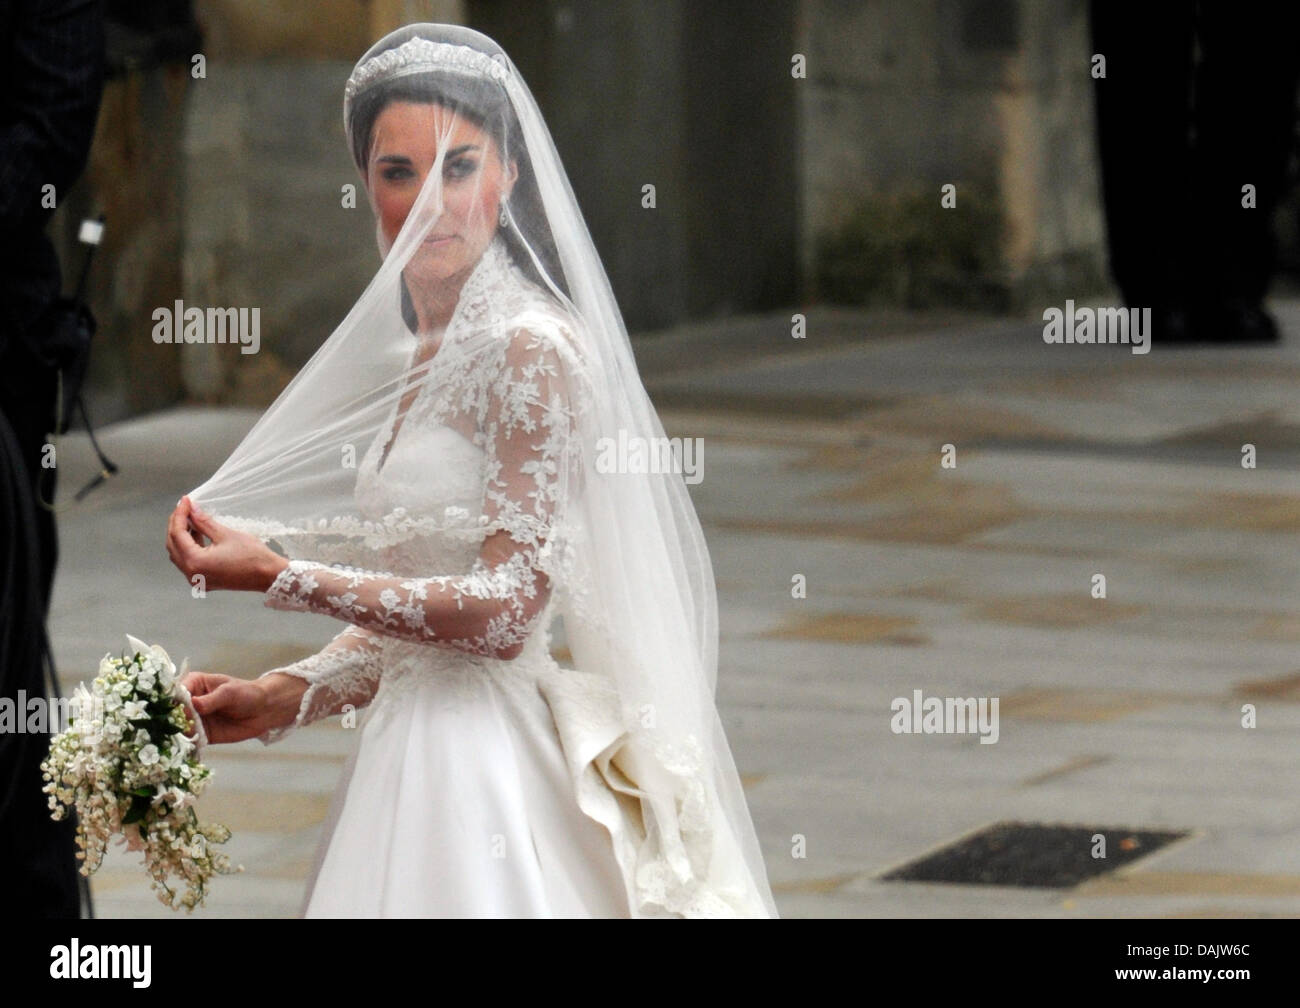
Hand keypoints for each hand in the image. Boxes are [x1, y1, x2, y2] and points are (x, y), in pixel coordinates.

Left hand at [166, 495, 287, 592]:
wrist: (269, 575)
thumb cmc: (252, 556)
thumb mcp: (226, 535)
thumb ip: (204, 522)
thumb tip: (192, 509)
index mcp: (195, 562)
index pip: (178, 534)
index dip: (180, 515)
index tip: (185, 501)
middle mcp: (191, 574)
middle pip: (173, 545)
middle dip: (177, 524)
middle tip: (185, 508)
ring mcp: (197, 579)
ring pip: (179, 554)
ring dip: (182, 536)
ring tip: (191, 519)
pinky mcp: (205, 580)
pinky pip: (188, 561)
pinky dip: (189, 547)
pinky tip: (198, 534)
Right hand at [179, 670, 272, 744]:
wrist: (263, 711)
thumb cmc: (246, 694)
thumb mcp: (229, 693)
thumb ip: (211, 700)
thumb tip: (193, 704)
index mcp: (194, 684)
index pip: (176, 692)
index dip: (172, 701)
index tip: (174, 710)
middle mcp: (189, 702)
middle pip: (173, 711)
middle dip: (171, 720)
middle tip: (173, 727)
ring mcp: (193, 719)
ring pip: (177, 727)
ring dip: (175, 734)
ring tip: (177, 739)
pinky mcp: (200, 734)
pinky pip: (188, 740)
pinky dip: (185, 744)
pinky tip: (183, 748)